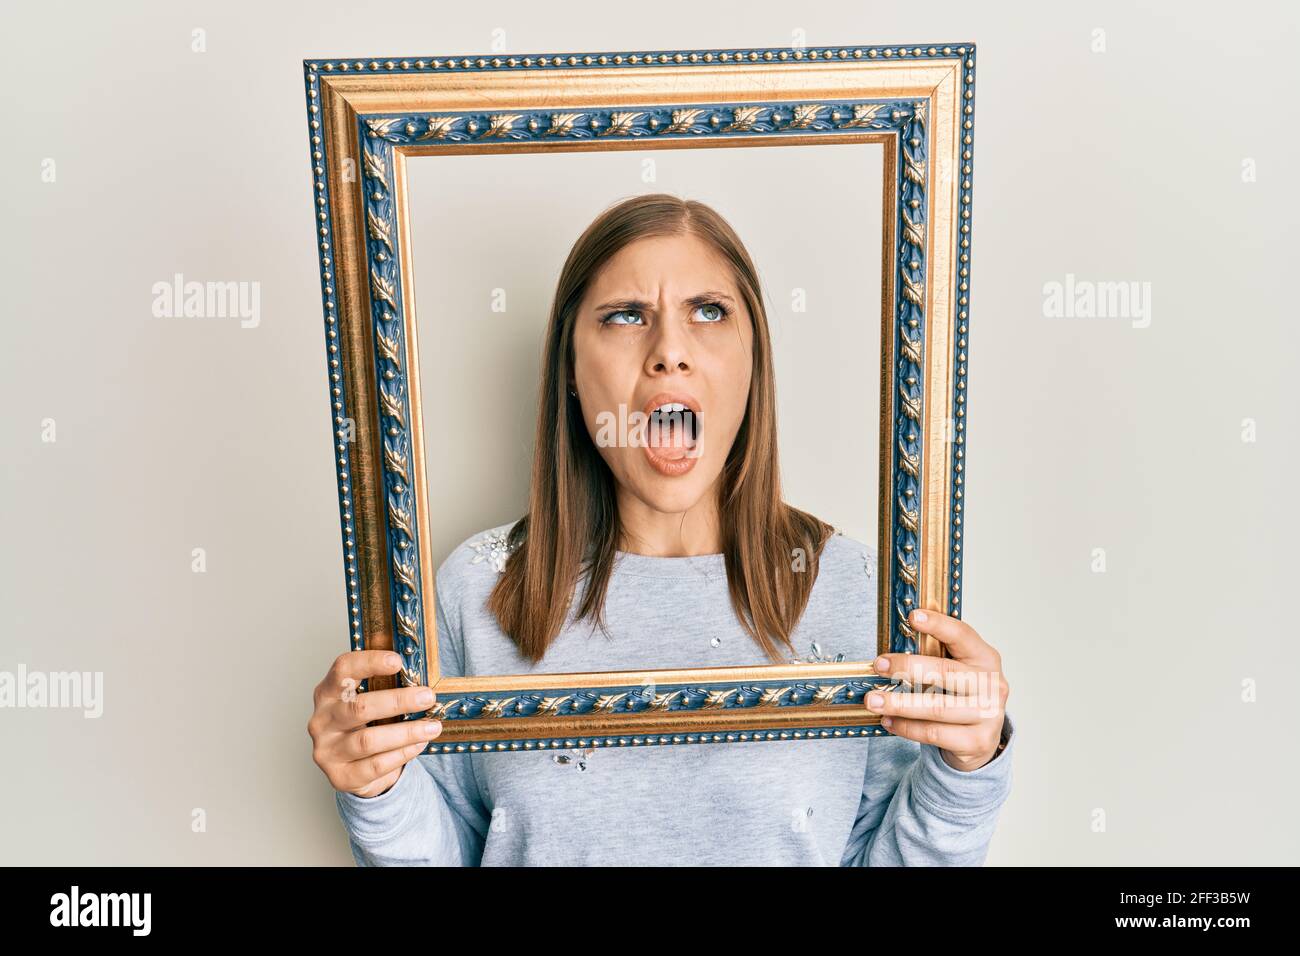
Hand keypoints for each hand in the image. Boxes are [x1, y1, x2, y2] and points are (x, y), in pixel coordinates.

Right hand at [307, 650, 443, 797]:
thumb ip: (386, 687)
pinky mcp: (340, 776)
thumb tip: (421, 679)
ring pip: (368, 740)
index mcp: (327, 693)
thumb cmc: (368, 725)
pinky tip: (419, 744)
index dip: (369, 662)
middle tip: (427, 697)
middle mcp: (321, 720)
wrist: (357, 769)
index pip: (343, 669)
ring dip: (406, 732)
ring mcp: (327, 751)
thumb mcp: (371, 701)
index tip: (397, 661)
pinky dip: (402, 754)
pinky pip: (375, 765)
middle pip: (359, 708)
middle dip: (398, 701)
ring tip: (432, 727)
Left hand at [865, 608, 1008, 771]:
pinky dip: (906, 727)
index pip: (963, 635)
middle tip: (878, 665)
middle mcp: (992, 685)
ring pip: (936, 707)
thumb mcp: (956, 672)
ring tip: (873, 700)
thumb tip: (890, 652)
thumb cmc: (961, 697)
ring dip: (899, 703)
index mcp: (986, 658)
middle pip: (945, 672)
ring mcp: (988, 715)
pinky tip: (888, 721)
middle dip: (907, 667)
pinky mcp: (977, 742)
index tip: (913, 616)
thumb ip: (935, 658)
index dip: (938, 624)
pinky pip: (934, 733)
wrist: (980, 741)